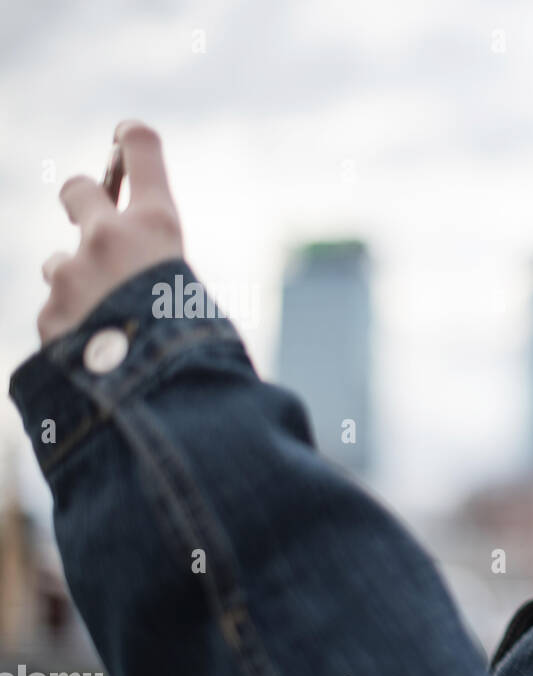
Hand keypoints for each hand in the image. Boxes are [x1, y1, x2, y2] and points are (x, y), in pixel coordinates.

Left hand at [37, 119, 184, 345]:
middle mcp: (107, 238)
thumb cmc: (196, 348)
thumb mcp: (196, 298)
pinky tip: (96, 359)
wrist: (155, 395)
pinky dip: (72, 332)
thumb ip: (165, 278)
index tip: (126, 137)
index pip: (141, 152)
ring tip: (104, 323)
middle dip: (81, 201)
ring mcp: (70, 275)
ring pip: (59, 265)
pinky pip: (58, 316)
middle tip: (88, 218)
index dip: (133, 142)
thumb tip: (150, 285)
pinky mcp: (48, 314)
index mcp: (157, 227)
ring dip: (76, 284)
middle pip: (78, 190)